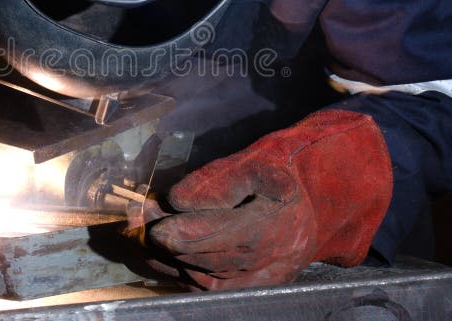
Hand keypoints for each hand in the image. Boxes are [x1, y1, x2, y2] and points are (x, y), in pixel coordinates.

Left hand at [146, 109, 392, 290]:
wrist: (319, 201)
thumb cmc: (283, 173)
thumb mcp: (256, 162)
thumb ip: (217, 180)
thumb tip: (177, 199)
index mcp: (268, 223)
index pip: (209, 232)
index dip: (173, 225)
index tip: (146, 212)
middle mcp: (265, 258)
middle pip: (200, 255)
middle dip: (162, 240)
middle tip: (132, 223)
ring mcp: (260, 278)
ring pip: (200, 275)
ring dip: (165, 259)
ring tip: (138, 238)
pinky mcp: (255, 287)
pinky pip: (210, 288)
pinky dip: (181, 274)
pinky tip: (161, 257)